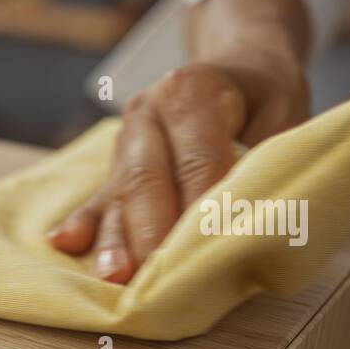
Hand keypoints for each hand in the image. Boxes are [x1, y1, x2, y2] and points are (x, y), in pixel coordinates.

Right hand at [47, 55, 309, 283]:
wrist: (236, 67)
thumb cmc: (265, 100)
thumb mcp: (285, 115)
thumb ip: (264, 161)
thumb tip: (252, 216)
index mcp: (190, 91)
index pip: (197, 160)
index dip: (201, 208)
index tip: (207, 252)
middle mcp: (148, 113)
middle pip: (146, 180)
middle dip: (152, 234)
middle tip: (159, 280)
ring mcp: (125, 140)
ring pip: (119, 196)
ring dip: (116, 241)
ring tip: (115, 277)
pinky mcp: (113, 167)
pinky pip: (97, 200)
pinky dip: (83, 225)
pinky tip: (64, 243)